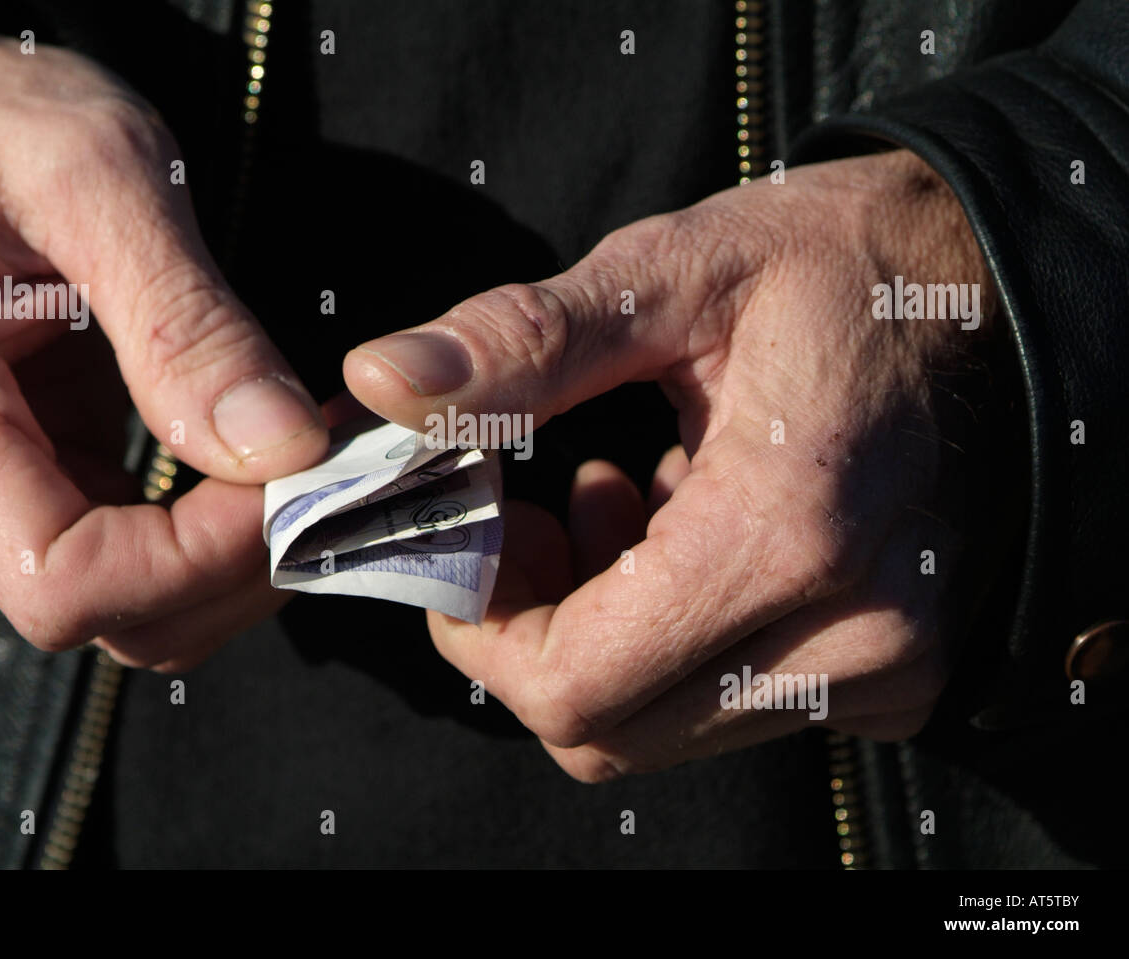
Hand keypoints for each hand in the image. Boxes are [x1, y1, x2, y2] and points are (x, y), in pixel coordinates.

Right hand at [0, 17, 326, 670]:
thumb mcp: (99, 178)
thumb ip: (187, 326)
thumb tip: (277, 449)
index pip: (62, 580)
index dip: (195, 561)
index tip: (290, 486)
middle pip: (98, 612)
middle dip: (231, 564)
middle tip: (325, 473)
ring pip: (114, 604)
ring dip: (224, 556)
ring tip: (296, 457)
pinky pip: (111, 561)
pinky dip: (195, 534)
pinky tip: (244, 463)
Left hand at [344, 150, 1007, 778]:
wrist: (986, 294)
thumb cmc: (833, 266)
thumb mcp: (673, 274)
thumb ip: (526, 343)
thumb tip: (381, 384)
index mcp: (788, 530)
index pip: (575, 684)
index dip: (481, 633)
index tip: (469, 544)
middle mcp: (850, 631)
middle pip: (604, 728)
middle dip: (528, 634)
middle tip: (531, 517)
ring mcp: (879, 668)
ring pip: (656, 728)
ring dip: (595, 634)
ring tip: (612, 503)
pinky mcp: (886, 678)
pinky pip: (722, 710)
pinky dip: (664, 643)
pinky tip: (674, 532)